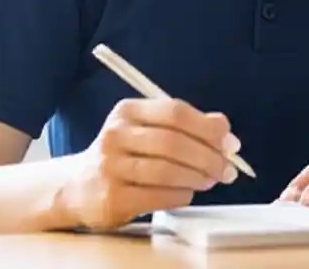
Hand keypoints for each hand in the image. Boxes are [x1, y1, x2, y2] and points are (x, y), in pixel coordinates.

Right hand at [58, 98, 239, 229]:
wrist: (78, 187)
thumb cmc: (125, 155)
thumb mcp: (150, 130)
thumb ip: (187, 125)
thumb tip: (224, 128)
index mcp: (128, 111)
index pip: (175, 112)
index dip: (208, 128)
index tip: (230, 143)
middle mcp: (116, 135)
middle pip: (173, 142)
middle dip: (208, 157)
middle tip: (228, 169)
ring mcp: (111, 167)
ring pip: (167, 171)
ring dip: (197, 177)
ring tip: (210, 180)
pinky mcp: (113, 197)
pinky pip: (158, 196)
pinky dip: (181, 194)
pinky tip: (188, 192)